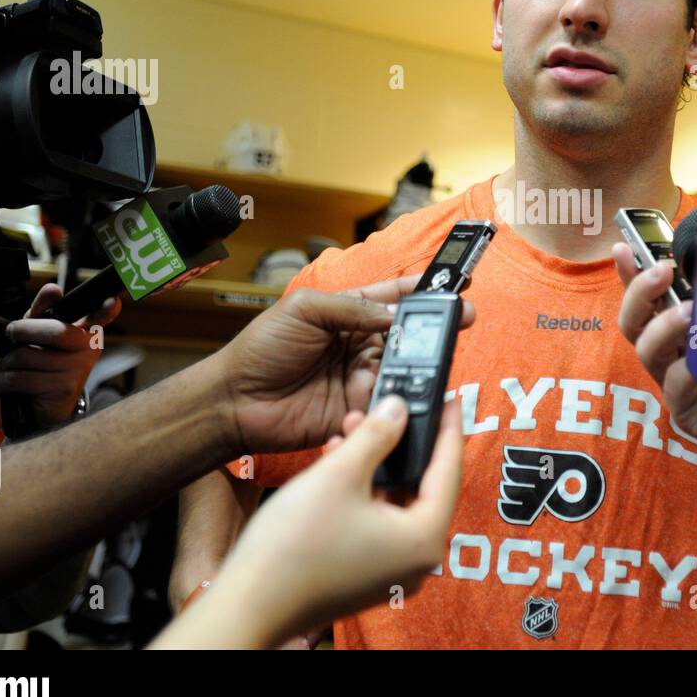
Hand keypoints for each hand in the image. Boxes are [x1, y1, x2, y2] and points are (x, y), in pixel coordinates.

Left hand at [0, 283, 121, 427]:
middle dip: (23, 330)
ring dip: (3, 364)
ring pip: (28, 356)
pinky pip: (21, 378)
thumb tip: (53, 289)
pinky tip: (0, 383)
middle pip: (55, 331)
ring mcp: (77, 369)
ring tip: (1, 369)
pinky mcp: (62, 389)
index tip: (112, 302)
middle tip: (12, 334)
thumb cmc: (44, 367)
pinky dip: (1, 381)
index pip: (99, 316)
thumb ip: (43, 310)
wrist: (47, 408)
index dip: (106, 309)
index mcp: (85, 331)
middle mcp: (88, 349)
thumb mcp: (41, 336)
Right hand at [155, 393, 463, 648]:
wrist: (247, 605)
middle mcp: (415, 561)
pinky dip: (362, 491)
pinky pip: (375, 521)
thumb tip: (400, 409)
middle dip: (400, 443)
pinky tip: (338, 462)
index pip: (448, 470)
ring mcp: (390, 572)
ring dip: (375, 464)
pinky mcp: (364, 575)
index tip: (452, 398)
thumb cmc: (293, 546)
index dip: (448, 428)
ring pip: (394, 501)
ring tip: (354, 427)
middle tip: (393, 407)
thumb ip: (377, 435)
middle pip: (421, 485)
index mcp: (423, 539)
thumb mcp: (340, 474)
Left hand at [207, 275, 474, 456]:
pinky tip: (400, 391)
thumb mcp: (303, 310)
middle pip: (407, 335)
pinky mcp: (358, 411)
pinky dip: (396, 398)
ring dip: (418, 364)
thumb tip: (394, 314)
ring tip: (433, 356)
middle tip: (461, 321)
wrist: (235, 400)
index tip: (454, 284)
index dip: (423, 292)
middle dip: (433, 329)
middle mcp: (360, 345)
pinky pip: (387, 404)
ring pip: (403, 369)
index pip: (394, 299)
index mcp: (347, 314)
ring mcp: (361, 379)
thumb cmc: (261, 349)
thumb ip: (351, 308)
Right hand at [612, 244, 696, 474]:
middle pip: (633, 324)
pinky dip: (686, 368)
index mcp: (684, 333)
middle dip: (639, 293)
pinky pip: (675, 385)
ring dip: (663, 326)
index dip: (631, 275)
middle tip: (661, 271)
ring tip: (688, 312)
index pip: (648, 301)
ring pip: (648, 351)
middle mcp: (675, 357)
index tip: (623, 248)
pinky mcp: (690, 414)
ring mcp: (679, 386)